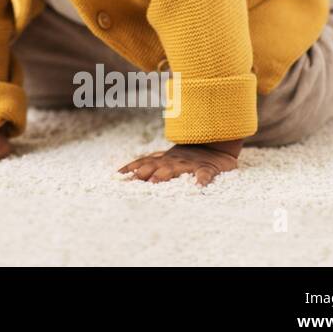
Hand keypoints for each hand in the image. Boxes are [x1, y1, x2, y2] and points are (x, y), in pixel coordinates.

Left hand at [117, 143, 238, 186]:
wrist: (215, 145)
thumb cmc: (188, 156)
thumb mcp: (169, 158)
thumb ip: (152, 164)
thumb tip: (129, 173)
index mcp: (164, 159)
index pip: (144, 162)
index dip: (131, 167)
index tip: (117, 175)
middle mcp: (174, 161)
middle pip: (156, 165)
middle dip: (143, 171)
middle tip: (132, 179)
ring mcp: (190, 164)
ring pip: (175, 168)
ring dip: (164, 174)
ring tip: (154, 181)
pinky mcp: (208, 167)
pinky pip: (204, 174)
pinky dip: (201, 179)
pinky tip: (198, 186)